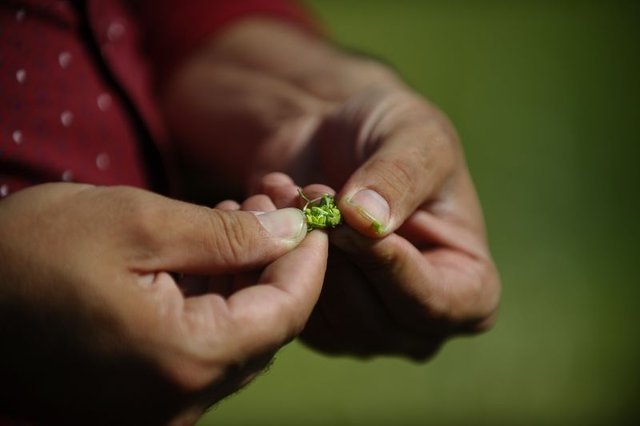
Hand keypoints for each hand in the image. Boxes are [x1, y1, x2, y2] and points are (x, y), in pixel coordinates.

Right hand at [0, 183, 326, 423]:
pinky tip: (207, 253)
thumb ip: (230, 236)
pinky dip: (215, 301)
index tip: (317, 218)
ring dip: (247, 278)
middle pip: (265, 329)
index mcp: (185, 361)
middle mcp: (178, 403)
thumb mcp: (139, 222)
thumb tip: (292, 233)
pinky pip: (201, 350)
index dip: (310, 261)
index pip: (286, 314)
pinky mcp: (137, 400)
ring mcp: (157, 409)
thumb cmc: (31, 252)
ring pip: (235, 338)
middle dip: (278, 263)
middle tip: (275, 205)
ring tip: (240, 217)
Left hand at [160, 18, 499, 359]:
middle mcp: (419, 321)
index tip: (349, 221)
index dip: (390, 266)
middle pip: (373, 322)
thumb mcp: (415, 137)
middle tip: (311, 190)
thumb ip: (401, 176)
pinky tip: (269, 209)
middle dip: (335, 254)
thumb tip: (368, 222)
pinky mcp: (317, 320)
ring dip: (298, 251)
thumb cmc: (391, 134)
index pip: (434, 303)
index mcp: (469, 287)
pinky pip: (286, 307)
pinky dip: (269, 259)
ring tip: (291, 191)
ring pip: (324, 319)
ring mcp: (365, 329)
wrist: (333, 139)